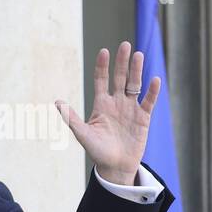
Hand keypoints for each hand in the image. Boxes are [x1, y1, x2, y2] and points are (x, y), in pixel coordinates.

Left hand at [55, 41, 160, 185]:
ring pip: (135, 85)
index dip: (102, 66)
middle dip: (122, 62)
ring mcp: (131, 108)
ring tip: (138, 55)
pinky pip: (148, 101)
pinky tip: (154, 79)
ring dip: (137, 70)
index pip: (101, 80)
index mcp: (101, 104)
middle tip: (124, 45)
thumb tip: (57, 102)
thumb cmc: (97, 150)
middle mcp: (116, 103)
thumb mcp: (83, 133)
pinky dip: (152, 91)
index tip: (103, 51)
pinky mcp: (143, 117)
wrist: (114, 166)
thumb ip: (71, 118)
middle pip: (120, 78)